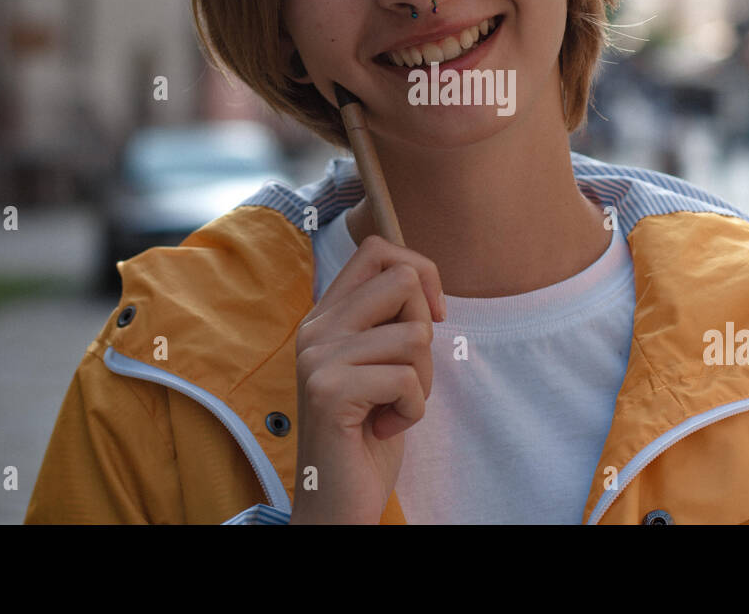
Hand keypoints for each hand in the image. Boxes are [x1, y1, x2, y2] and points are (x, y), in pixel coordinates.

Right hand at [289, 234, 444, 523]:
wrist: (337, 499)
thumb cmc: (369, 432)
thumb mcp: (380, 363)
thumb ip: (389, 320)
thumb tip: (423, 278)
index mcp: (327, 315)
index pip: (377, 250)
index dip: (420, 271)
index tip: (432, 315)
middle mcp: (315, 327)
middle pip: (403, 280)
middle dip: (426, 330)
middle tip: (406, 374)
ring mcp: (317, 356)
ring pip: (414, 334)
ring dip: (422, 381)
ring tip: (393, 407)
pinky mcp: (328, 389)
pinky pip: (407, 379)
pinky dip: (412, 411)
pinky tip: (385, 428)